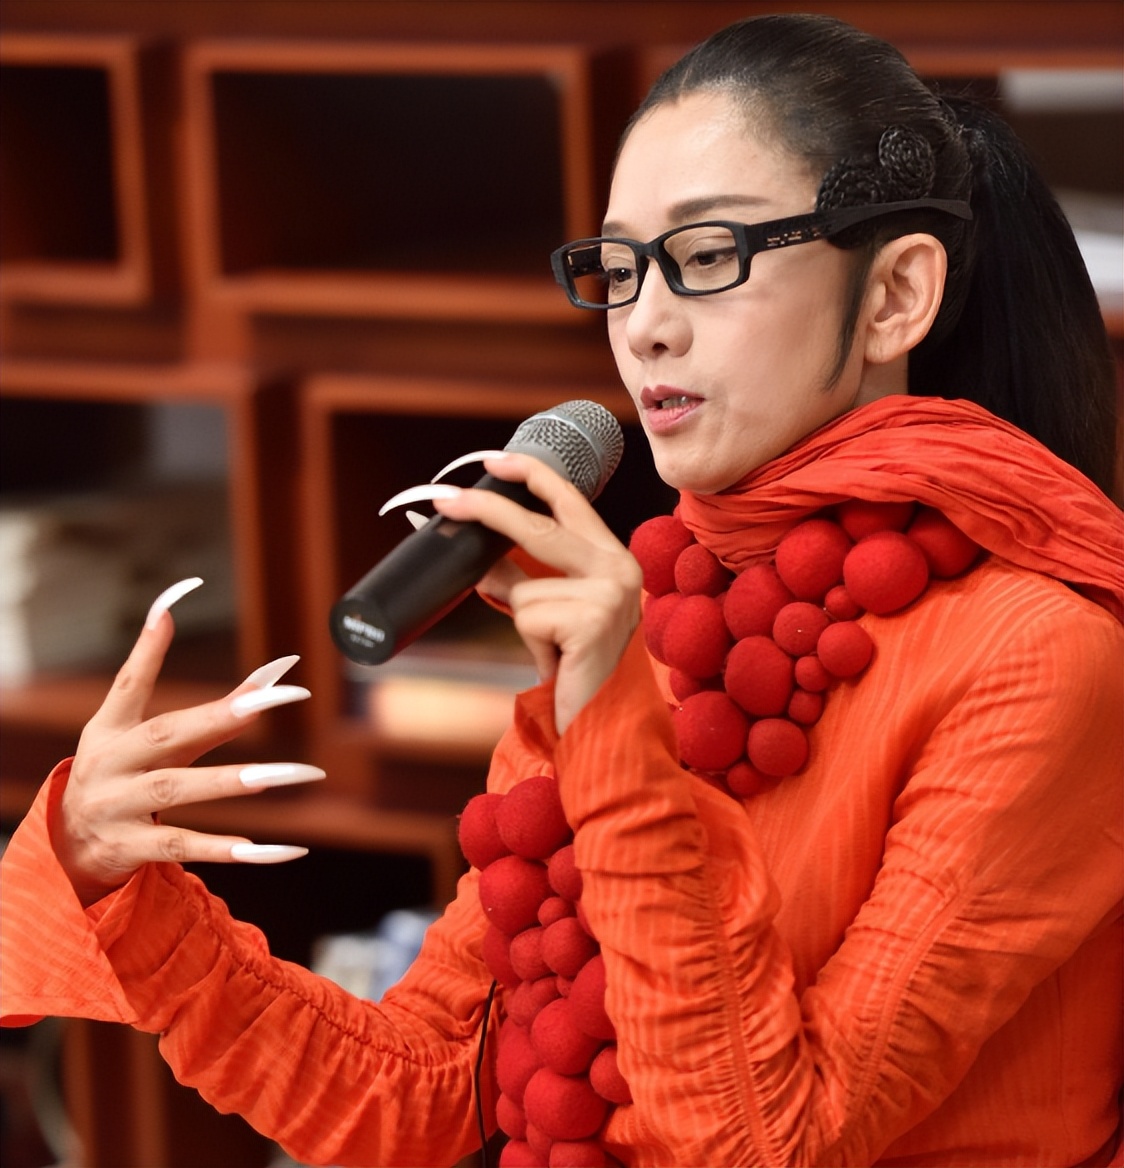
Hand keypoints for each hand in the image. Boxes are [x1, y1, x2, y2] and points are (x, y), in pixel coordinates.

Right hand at [53, 579, 322, 907]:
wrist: (66, 848)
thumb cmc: (117, 773)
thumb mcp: (134, 733)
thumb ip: (193, 698)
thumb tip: (236, 647)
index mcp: (110, 730)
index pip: (130, 681)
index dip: (149, 646)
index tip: (171, 607)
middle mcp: (110, 764)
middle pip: (168, 734)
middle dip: (223, 714)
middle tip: (276, 698)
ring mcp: (117, 807)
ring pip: (178, 790)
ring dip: (235, 780)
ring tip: (292, 772)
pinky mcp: (128, 849)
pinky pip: (181, 847)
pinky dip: (222, 848)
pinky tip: (263, 846)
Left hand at [432, 454, 642, 734]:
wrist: (606, 726)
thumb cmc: (579, 669)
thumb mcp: (551, 615)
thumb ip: (522, 581)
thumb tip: (475, 557)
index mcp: (613, 558)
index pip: (569, 502)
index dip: (530, 476)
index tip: (493, 459)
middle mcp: (620, 568)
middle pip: (539, 528)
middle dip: (485, 512)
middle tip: (443, 501)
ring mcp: (610, 593)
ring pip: (525, 587)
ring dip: (526, 622)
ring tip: (556, 650)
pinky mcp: (592, 620)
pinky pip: (527, 615)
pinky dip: (532, 641)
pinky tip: (560, 660)